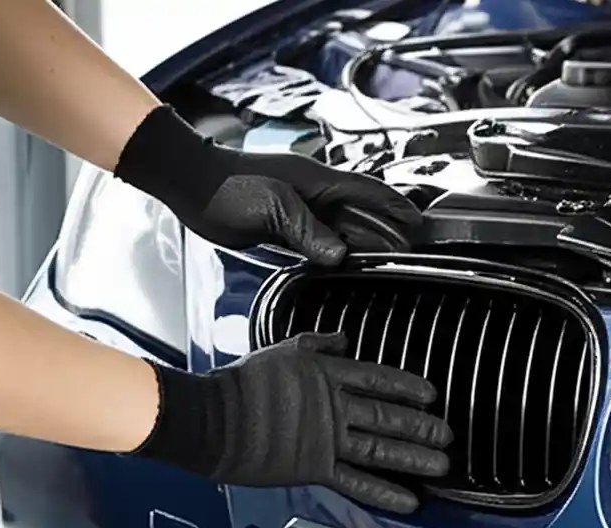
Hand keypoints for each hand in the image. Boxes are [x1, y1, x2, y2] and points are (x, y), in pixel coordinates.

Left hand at [114, 106, 421, 263]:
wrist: (190, 183)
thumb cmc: (227, 187)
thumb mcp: (273, 208)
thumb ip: (309, 232)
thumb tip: (341, 255)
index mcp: (319, 181)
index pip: (371, 192)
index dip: (398, 208)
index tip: (420, 224)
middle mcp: (315, 193)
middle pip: (363, 214)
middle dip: (387, 232)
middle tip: (410, 253)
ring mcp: (300, 208)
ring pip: (343, 228)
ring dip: (363, 244)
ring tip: (384, 262)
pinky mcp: (284, 223)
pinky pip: (320, 238)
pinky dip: (335, 251)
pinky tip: (342, 262)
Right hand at [134, 333, 451, 512]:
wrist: (213, 418)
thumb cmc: (241, 384)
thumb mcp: (283, 350)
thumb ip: (317, 343)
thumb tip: (342, 338)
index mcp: (327, 375)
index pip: (379, 378)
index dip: (409, 387)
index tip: (431, 395)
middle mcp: (333, 407)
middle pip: (389, 416)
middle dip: (422, 427)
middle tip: (447, 435)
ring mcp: (326, 439)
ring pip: (381, 450)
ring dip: (415, 459)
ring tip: (441, 467)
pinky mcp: (314, 468)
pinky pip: (356, 483)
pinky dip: (384, 493)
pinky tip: (408, 500)